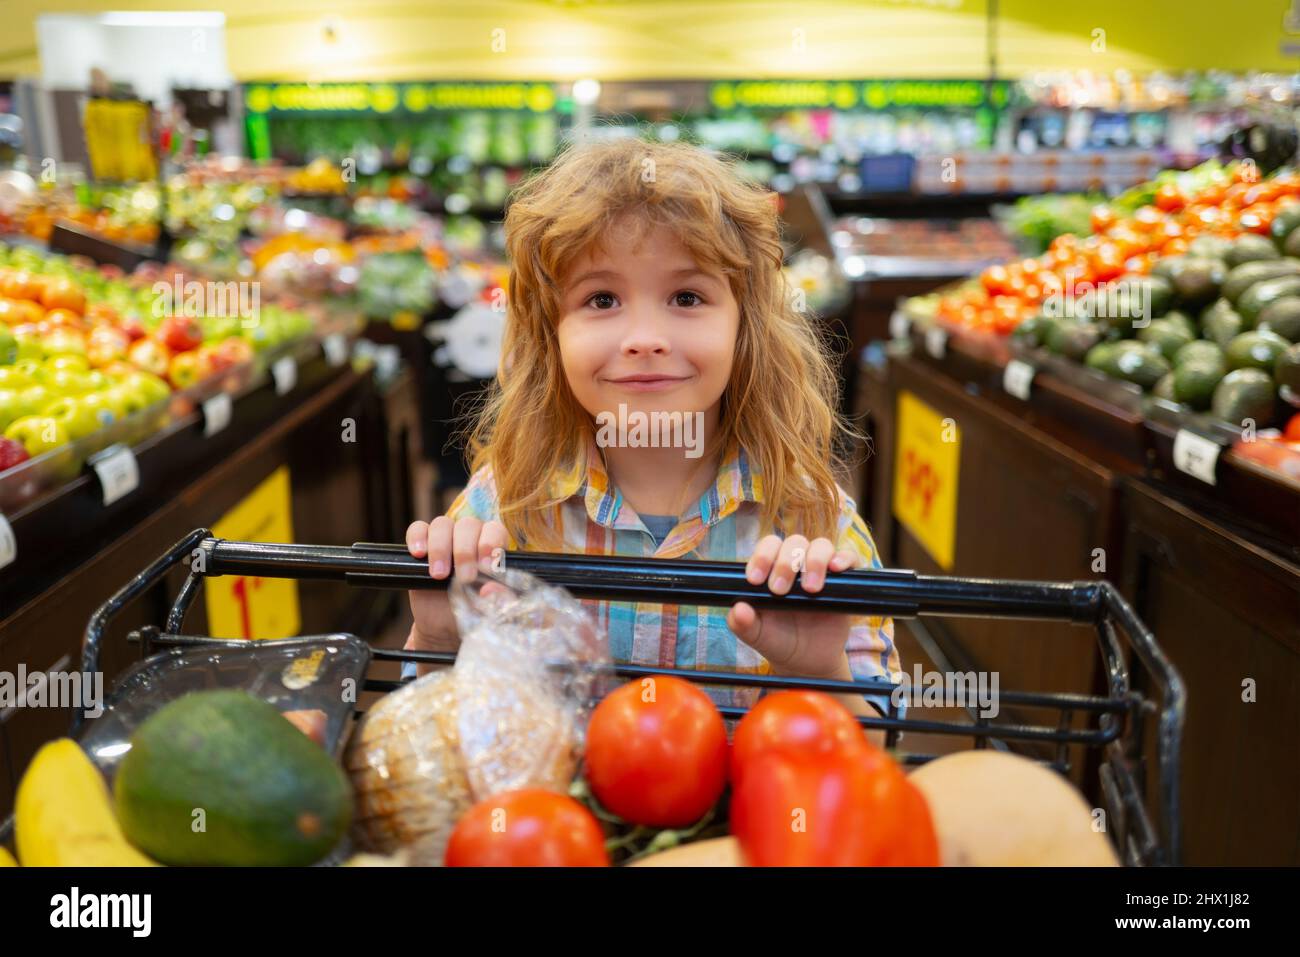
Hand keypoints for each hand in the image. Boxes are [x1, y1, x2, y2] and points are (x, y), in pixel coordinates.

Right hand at [403, 517, 507, 662]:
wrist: (445, 627)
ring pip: (442, 525)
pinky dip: (417, 537)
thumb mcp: (490, 609)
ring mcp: (444, 539)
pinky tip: (418, 554)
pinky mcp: (421, 547)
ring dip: (440, 548)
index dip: (490, 543)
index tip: (486, 566)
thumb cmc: (474, 612)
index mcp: (491, 546)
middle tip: (464, 578)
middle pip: (467, 525)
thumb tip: (491, 589)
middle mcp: (469, 537)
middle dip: (465, 552)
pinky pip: (417, 529)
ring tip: (439, 575)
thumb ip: (498, 599)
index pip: (493, 530)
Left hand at [726, 534, 860, 679]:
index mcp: (771, 570)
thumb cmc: (777, 641)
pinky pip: (849, 559)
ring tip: (810, 589)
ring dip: (814, 562)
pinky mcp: (844, 581)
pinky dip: (844, 559)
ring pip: (820, 546)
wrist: (806, 662)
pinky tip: (836, 569)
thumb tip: (738, 609)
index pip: (768, 547)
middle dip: (786, 563)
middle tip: (779, 590)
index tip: (755, 580)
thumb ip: (742, 624)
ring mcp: (821, 571)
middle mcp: (796, 565)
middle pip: (794, 543)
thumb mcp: (757, 636)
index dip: (762, 557)